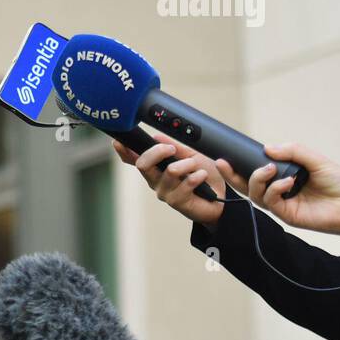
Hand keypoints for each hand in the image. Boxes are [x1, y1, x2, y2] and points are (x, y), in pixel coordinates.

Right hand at [112, 138, 227, 231]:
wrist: (221, 198)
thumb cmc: (204, 175)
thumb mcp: (191, 155)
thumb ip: (175, 147)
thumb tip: (157, 137)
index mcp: (155, 167)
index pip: (133, 159)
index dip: (124, 151)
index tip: (118, 142)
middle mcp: (155, 180)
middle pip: (143, 164)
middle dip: (158, 151)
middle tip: (172, 149)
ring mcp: (164, 192)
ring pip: (170, 171)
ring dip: (188, 165)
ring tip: (198, 168)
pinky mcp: (176, 202)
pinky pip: (184, 185)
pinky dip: (197, 177)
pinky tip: (202, 176)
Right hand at [225, 143, 339, 235]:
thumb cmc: (338, 182)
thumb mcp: (315, 159)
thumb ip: (292, 151)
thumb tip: (267, 148)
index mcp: (284, 177)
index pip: (255, 172)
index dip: (239, 166)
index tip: (226, 157)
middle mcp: (279, 191)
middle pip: (247, 185)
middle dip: (232, 175)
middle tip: (225, 163)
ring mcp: (281, 204)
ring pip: (254, 193)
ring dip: (257, 179)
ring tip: (270, 170)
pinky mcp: (286, 214)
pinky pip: (270, 201)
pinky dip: (274, 189)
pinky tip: (287, 183)